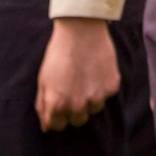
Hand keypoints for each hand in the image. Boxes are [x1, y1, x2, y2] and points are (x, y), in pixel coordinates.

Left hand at [35, 17, 118, 131]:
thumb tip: (46, 126)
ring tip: (85, 76)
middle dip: (74, 109)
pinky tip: (96, 70)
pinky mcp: (111, 87)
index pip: (57, 126)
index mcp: (57, 105)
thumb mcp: (43, 79)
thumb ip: (43, 105)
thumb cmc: (58, 53)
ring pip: (94, 109)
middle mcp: (77, 106)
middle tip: (74, 88)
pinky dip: (102, 85)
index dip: (57, 115)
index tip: (60, 103)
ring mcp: (96, 98)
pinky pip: (107, 94)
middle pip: (77, 120)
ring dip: (90, 98)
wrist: (81, 29)